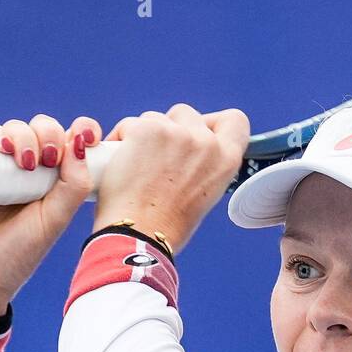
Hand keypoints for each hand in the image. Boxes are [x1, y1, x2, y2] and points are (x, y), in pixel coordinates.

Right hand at [0, 115, 103, 315]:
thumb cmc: (16, 254)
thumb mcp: (53, 222)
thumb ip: (73, 187)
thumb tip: (79, 142)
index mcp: (54, 182)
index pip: (71, 143)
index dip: (81, 130)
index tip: (87, 135)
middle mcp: (28, 171)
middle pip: (41, 130)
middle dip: (47, 133)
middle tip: (48, 158)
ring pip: (12, 130)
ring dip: (21, 133)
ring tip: (23, 159)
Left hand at [92, 104, 249, 255]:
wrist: (140, 237)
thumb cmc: (166, 227)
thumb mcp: (201, 196)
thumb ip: (201, 166)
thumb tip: (186, 148)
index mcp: (226, 161)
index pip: (234, 120)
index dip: (213, 122)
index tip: (197, 132)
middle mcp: (206, 143)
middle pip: (186, 114)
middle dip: (169, 129)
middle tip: (155, 159)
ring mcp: (176, 134)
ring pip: (154, 118)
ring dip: (143, 135)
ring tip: (134, 168)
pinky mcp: (146, 130)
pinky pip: (130, 125)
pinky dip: (121, 140)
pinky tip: (117, 164)